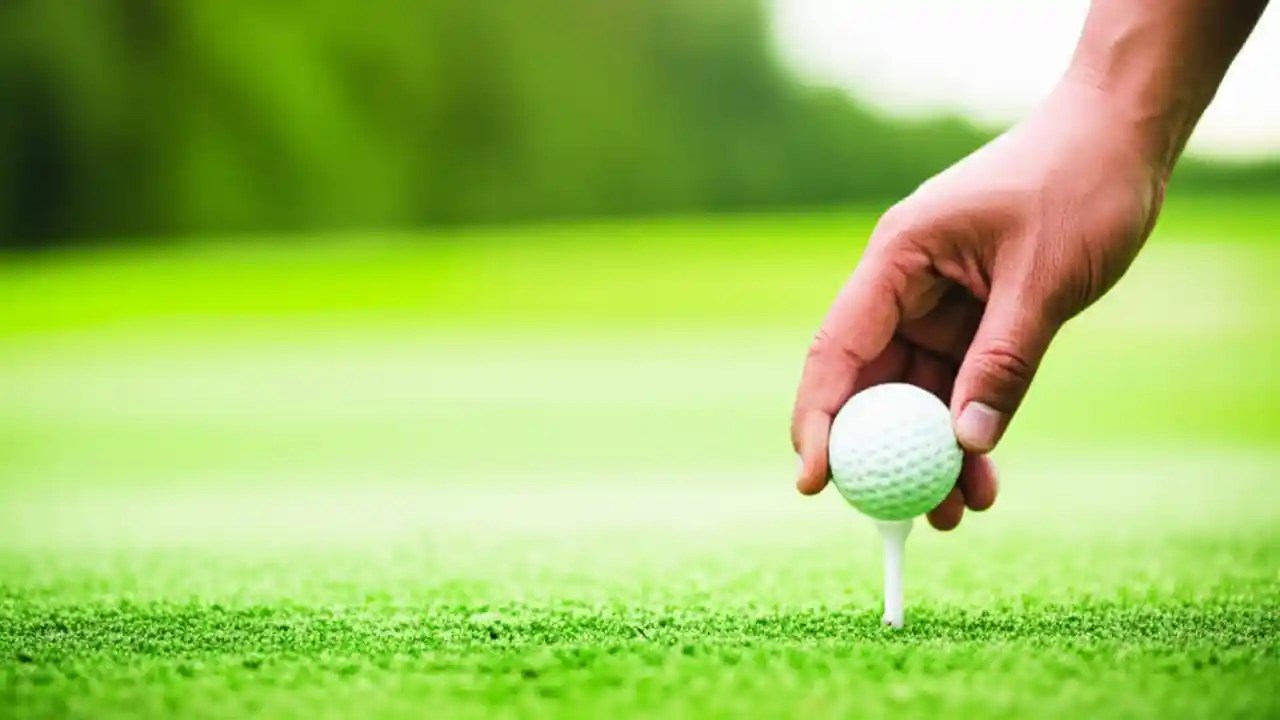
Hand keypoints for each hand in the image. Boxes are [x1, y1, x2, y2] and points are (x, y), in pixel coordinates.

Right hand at [791, 79, 1165, 529]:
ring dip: (928, 452)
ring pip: (913, 393)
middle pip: (867, 380)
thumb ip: (1003, 363)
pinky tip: (983, 475)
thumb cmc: (1078, 184)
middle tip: (895, 514)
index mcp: (899, 257)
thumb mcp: (1043, 280)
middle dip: (878, 451)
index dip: (818, 418)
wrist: (1118, 137)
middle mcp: (904, 284)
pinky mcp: (970, 318)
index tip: (812, 480)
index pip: (837, 348)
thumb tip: (965, 446)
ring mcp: (936, 303)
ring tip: (956, 514)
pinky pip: (956, 385)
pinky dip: (965, 429)